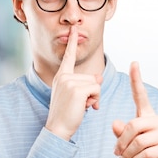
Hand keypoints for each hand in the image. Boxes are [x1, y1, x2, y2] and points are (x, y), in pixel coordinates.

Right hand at [45, 26, 102, 140]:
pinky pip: (96, 89)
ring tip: (82, 106)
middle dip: (92, 92)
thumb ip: (85, 84)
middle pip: (92, 77)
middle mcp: (64, 76)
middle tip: (82, 104)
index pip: (69, 57)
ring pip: (96, 83)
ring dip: (94, 97)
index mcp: (61, 76)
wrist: (58, 128)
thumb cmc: (67, 114)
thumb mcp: (76, 96)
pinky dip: (95, 100)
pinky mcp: (77, 89)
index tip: (74, 29)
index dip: (72, 42)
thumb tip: (99, 76)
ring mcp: (69, 82)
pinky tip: (85, 107)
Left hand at [112, 62, 157, 157]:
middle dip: (121, 142)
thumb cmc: (144, 153)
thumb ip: (121, 133)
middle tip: (116, 153)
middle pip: (134, 125)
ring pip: (139, 141)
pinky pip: (147, 152)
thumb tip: (116, 124)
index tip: (134, 63)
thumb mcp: (128, 143)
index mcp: (148, 116)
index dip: (137, 80)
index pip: (141, 96)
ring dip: (127, 154)